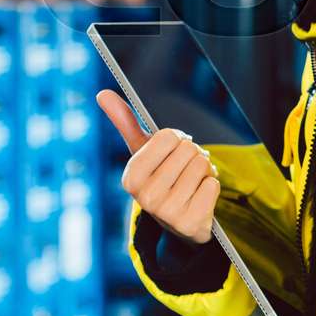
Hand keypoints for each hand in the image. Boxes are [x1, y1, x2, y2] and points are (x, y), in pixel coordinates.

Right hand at [98, 89, 219, 244]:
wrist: (179, 220)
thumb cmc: (161, 176)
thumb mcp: (143, 152)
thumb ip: (126, 122)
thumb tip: (102, 93)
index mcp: (131, 176)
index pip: (168, 136)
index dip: (177, 139)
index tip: (173, 151)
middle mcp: (145, 197)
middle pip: (189, 150)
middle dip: (193, 155)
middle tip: (184, 171)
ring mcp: (167, 212)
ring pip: (203, 165)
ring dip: (204, 170)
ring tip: (192, 183)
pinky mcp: (190, 222)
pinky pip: (213, 184)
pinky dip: (212, 186)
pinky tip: (200, 197)